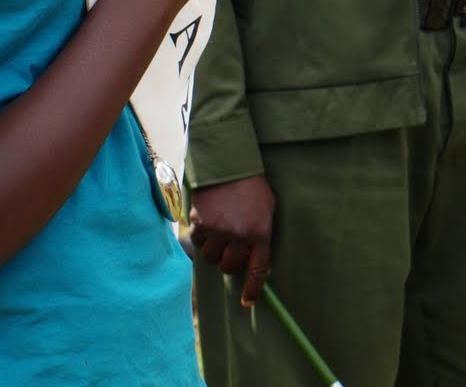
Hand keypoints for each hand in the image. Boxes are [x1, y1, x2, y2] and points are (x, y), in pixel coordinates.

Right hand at [188, 176, 274, 306]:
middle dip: (230, 261)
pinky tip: (209, 222)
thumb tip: (253, 258)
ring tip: (220, 232)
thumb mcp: (267, 209)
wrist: (229, 164)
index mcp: (260, 232)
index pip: (257, 270)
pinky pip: (198, 243)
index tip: (247, 301)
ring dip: (215, 250)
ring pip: (211, 258)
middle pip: (229, 267)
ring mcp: (218, 230)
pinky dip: (202, 238)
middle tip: (232, 248)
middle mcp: (238, 235)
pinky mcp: (200, 223)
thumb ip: (261, 233)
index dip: (252, 289)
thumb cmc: (252, 187)